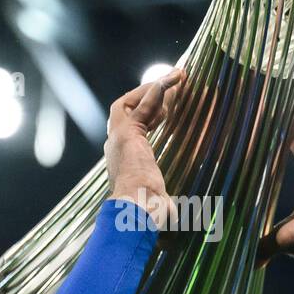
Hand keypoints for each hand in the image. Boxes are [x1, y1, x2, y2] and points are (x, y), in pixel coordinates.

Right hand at [104, 68, 186, 227]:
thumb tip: (176, 216)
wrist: (136, 212)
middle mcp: (116, 146)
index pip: (135, 126)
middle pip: (131, 110)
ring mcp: (118, 138)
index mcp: (123, 159)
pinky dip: (155, 91)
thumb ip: (165, 204)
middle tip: (176, 84)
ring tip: (178, 76)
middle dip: (152, 95)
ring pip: (132, 102)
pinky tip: (171, 81)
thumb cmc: (146, 214)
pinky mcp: (126, 134)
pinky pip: (141, 106)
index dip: (152, 113)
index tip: (170, 107)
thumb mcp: (158, 204)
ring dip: (154, 87)